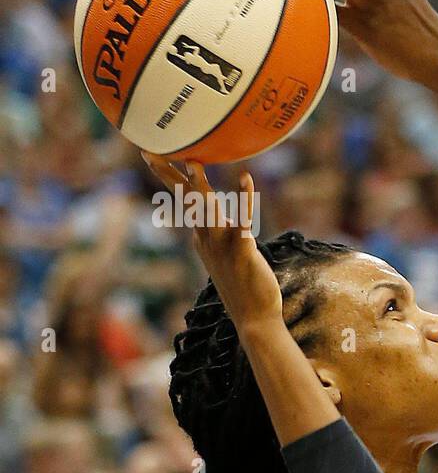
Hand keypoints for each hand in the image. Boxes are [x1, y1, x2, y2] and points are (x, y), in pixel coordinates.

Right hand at [141, 153, 281, 327]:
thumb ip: (215, 240)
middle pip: (185, 201)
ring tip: (193, 162)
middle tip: (148, 153)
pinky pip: (243, 219)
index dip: (169, 177)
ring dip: (200, 186)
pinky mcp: (242, 249)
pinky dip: (244, 198)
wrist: (253, 318)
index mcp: (202, 238)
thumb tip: (204, 230)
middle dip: (168, 175)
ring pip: (207, 209)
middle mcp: (206, 239)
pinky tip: (246, 178)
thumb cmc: (243, 289)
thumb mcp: (223, 259)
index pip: (184, 201)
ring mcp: (222, 244)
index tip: (153, 156)